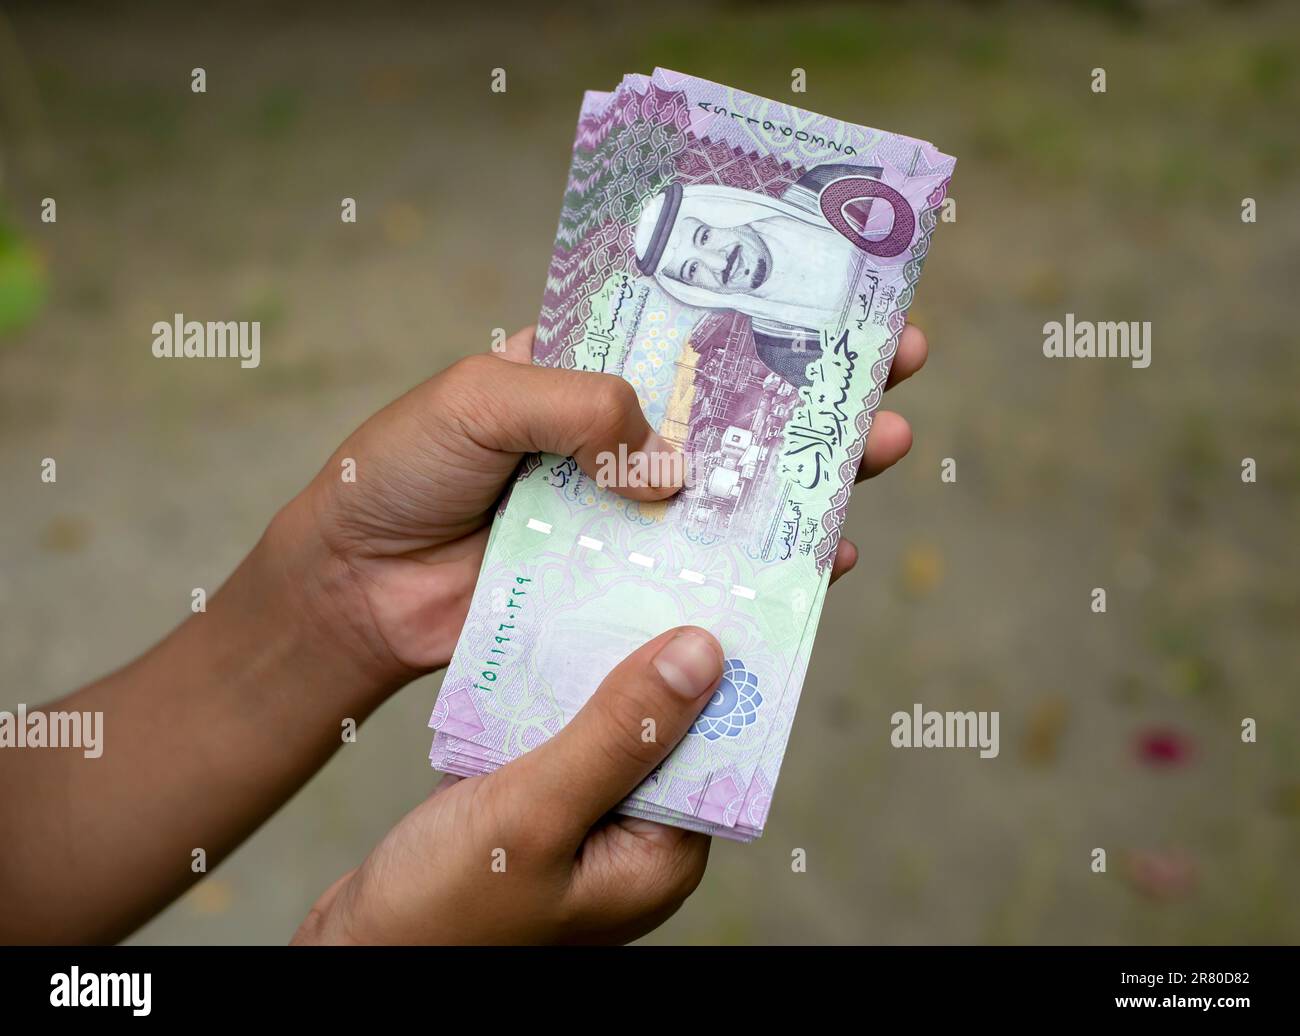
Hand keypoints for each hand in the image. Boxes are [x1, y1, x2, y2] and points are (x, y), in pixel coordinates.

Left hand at [275, 325, 927, 695]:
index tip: (843, 294)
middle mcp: (624, 439)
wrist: (358, 586)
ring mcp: (634, 513)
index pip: (695, 330)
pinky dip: (775, 566)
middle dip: (824, 385)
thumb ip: (578, 405)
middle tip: (899, 364)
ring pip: (745, 489)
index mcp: (590, 372)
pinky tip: (827, 555)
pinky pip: (716, 572)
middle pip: (743, 406)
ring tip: (883, 445)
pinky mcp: (630, 583)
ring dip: (818, 469)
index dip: (768, 313)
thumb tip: (669, 458)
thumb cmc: (400, 472)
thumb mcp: (479, 398)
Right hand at [292, 626, 724, 943]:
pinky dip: (540, 701)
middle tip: (628, 574)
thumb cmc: (438, 911)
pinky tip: (527, 650)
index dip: (701, 671)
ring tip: (578, 595)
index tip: (691, 595)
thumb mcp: (535, 810)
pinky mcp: (534, 816)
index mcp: (660, 857)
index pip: (708, 745)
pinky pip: (554, 741)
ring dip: (584, 674)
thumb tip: (704, 653)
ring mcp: (581, 829)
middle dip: (638, 662)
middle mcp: (632, 843)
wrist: (353, 958)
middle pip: (655, 729)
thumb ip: (617, 733)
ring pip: (601, 727)